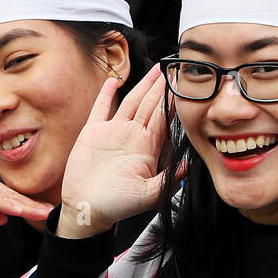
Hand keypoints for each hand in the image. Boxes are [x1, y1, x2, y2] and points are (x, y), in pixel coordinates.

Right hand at [0, 161, 52, 225]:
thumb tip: (4, 218)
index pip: (3, 193)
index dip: (23, 202)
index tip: (40, 211)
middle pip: (8, 192)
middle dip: (30, 203)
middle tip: (52, 211)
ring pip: (2, 193)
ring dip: (24, 204)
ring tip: (43, 212)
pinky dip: (4, 203)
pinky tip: (18, 210)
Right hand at [57, 66, 170, 237]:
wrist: (87, 208)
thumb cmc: (118, 205)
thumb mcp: (149, 195)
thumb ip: (169, 179)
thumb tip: (189, 164)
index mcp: (147, 148)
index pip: (164, 119)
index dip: (173, 102)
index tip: (183, 86)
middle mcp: (132, 136)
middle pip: (150, 105)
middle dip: (161, 88)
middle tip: (172, 68)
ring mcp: (113, 132)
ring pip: (131, 102)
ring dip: (142, 86)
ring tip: (154, 70)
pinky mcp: (92, 133)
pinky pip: (101, 108)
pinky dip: (106, 94)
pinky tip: (113, 81)